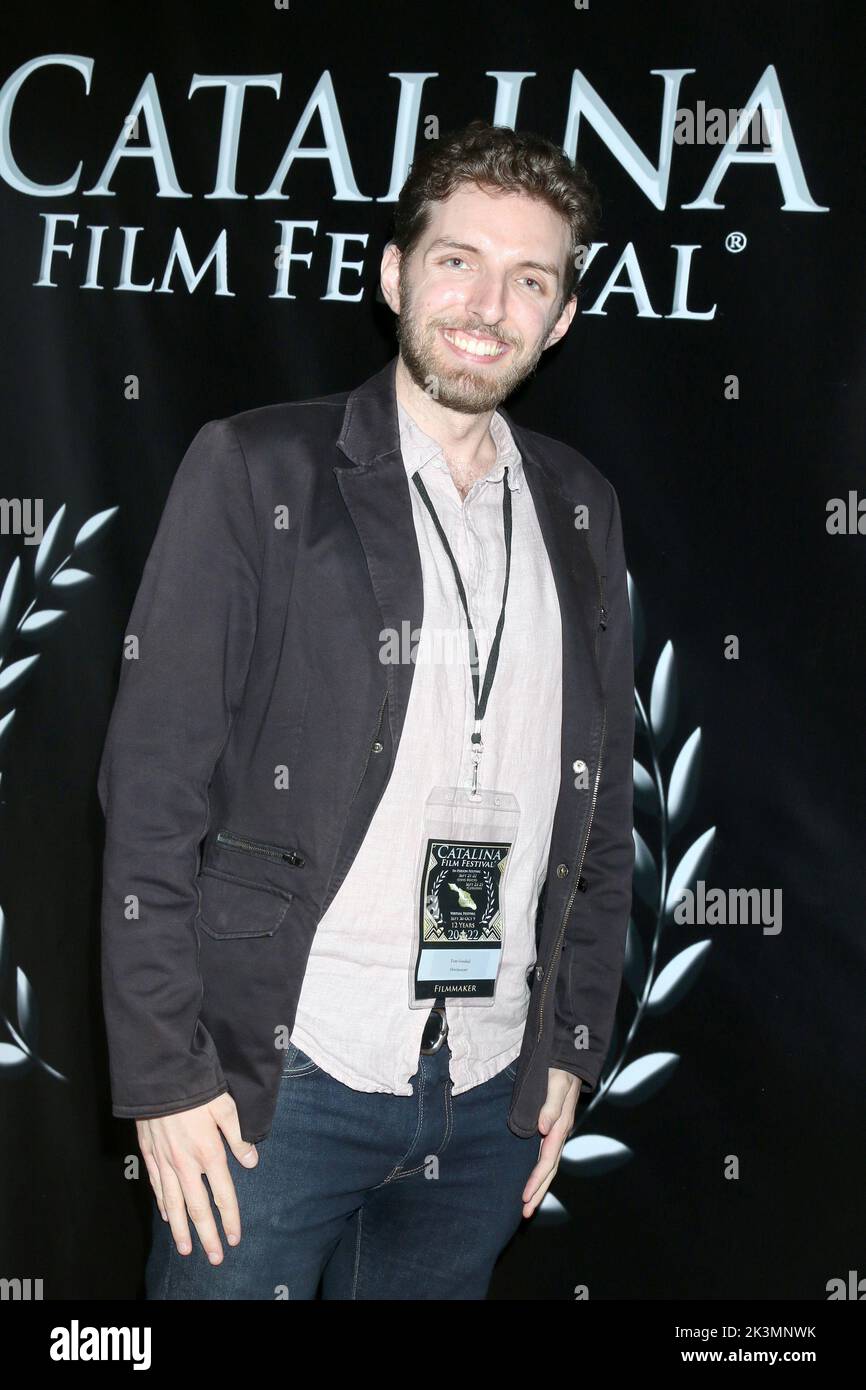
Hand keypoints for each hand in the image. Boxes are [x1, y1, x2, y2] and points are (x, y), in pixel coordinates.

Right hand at [136, 1092, 258, 1263]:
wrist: (158, 1077)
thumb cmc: (196, 1089)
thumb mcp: (226, 1107)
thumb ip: (238, 1136)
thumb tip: (251, 1161)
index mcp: (208, 1153)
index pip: (223, 1195)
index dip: (229, 1219)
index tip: (234, 1238)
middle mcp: (185, 1164)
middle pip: (197, 1208)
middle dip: (207, 1235)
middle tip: (214, 1257)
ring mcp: (165, 1162)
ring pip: (174, 1204)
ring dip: (181, 1229)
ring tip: (187, 1249)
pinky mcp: (149, 1155)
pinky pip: (157, 1187)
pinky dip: (163, 1204)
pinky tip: (166, 1216)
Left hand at [520, 1067, 580, 1217]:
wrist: (569, 1059)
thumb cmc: (561, 1069)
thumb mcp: (556, 1082)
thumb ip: (551, 1104)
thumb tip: (543, 1127)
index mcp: (560, 1126)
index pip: (547, 1160)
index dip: (536, 1180)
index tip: (525, 1197)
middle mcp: (559, 1132)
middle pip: (549, 1169)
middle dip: (538, 1191)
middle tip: (525, 1213)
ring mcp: (556, 1131)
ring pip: (548, 1165)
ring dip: (539, 1185)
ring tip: (528, 1204)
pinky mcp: (552, 1127)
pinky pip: (546, 1154)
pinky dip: (540, 1171)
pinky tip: (533, 1178)